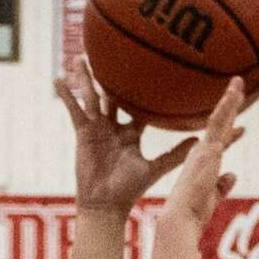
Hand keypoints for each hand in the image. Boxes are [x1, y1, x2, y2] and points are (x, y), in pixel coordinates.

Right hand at [58, 63, 187, 217]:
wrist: (106, 204)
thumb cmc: (130, 190)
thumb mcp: (155, 168)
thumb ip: (175, 153)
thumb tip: (201, 141)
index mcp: (131, 134)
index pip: (138, 107)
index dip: (143, 91)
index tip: (149, 71)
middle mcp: (113, 128)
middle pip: (112, 96)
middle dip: (111, 77)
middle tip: (113, 53)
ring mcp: (96, 129)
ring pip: (92, 97)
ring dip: (86, 78)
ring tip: (81, 57)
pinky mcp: (82, 133)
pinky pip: (74, 110)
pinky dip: (66, 95)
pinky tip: (57, 80)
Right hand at [150, 81, 247, 239]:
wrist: (180, 218)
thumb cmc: (192, 215)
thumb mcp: (212, 198)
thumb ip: (221, 186)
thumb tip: (232, 176)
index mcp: (201, 164)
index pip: (218, 142)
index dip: (230, 130)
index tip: (240, 123)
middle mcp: (200, 152)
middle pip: (219, 125)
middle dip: (229, 106)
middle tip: (237, 87)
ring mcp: (203, 149)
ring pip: (219, 118)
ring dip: (229, 99)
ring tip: (238, 82)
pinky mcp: (208, 149)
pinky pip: (219, 121)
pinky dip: (227, 105)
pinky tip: (235, 91)